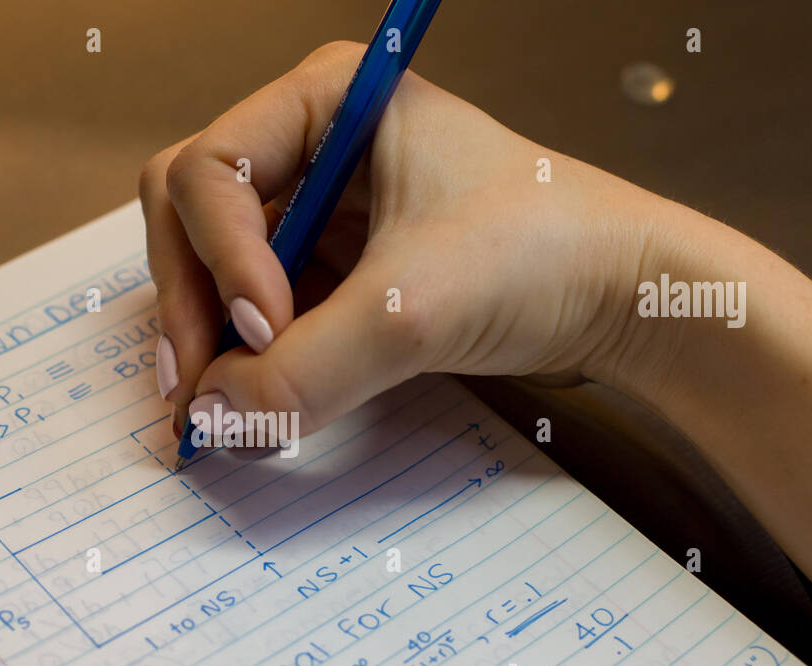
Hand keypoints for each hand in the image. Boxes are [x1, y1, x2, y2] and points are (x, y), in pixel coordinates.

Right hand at [138, 40, 666, 439]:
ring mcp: (320, 209)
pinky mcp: (336, 267)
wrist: (624, 298)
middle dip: (188, 301)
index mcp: (326, 100)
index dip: (220, 259)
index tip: (267, 331)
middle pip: (190, 216)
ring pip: (216, 268)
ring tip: (217, 409)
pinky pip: (260, 308)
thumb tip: (211, 419)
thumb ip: (301, 370)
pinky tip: (254, 402)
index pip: (209, 171)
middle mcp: (311, 145)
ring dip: (208, 338)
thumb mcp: (412, 310)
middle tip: (193, 389)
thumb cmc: (547, 253)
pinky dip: (248, 357)